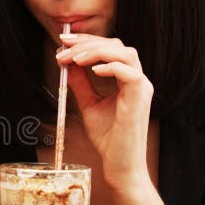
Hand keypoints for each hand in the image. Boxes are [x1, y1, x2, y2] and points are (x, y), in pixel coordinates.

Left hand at [56, 33, 153, 189]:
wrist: (119, 164)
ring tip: (75, 58)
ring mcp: (141, 88)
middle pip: (117, 45)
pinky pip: (130, 74)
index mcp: (127, 79)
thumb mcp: (88, 104)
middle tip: (63, 46)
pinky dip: (110, 68)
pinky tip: (92, 71)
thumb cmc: (108, 138)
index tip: (63, 42)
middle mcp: (137, 79)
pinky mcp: (140, 99)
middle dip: (88, 42)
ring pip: (125, 53)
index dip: (87, 41)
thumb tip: (67, 64)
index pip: (110, 48)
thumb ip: (80, 84)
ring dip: (97, 51)